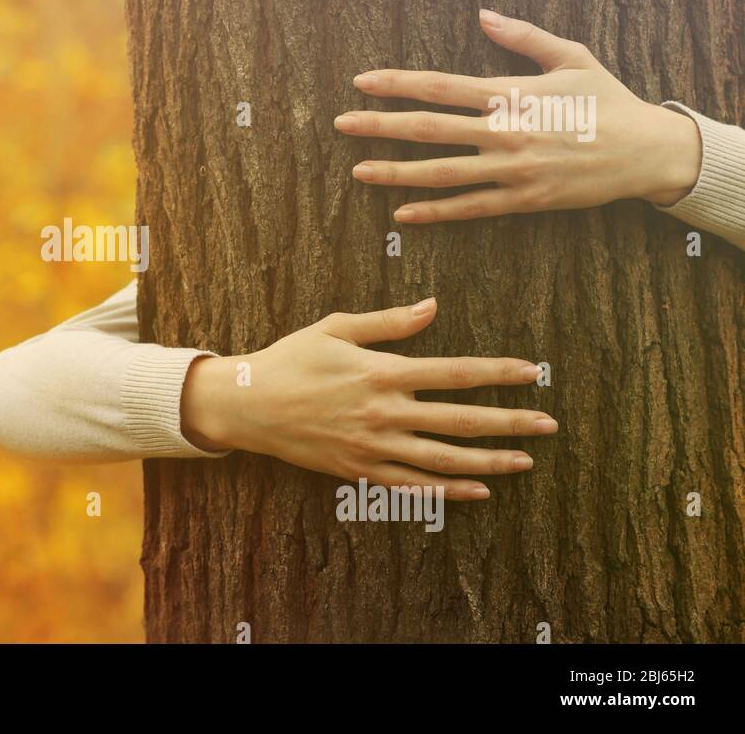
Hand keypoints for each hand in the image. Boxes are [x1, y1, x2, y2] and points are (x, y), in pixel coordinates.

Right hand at [179, 297, 556, 500]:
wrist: (247, 405)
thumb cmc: (291, 359)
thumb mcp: (336, 328)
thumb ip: (389, 322)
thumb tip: (433, 306)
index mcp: (382, 372)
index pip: (455, 372)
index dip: (498, 371)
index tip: (533, 371)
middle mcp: (384, 412)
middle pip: (460, 420)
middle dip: (509, 422)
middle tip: (549, 425)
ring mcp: (373, 446)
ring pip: (444, 459)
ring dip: (489, 461)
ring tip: (525, 462)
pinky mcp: (359, 471)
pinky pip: (412, 485)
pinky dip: (448, 490)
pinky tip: (480, 491)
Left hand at [334, 9, 703, 223]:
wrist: (645, 151)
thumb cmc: (607, 99)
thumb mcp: (571, 56)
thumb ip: (522, 37)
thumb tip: (482, 14)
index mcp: (511, 94)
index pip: (440, 86)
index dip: (396, 84)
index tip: (362, 82)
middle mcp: (505, 132)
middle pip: (429, 129)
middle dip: (380, 126)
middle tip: (341, 124)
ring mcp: (512, 169)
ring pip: (441, 173)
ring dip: (395, 172)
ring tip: (358, 171)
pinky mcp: (522, 200)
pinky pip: (469, 208)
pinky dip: (434, 212)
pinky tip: (401, 214)